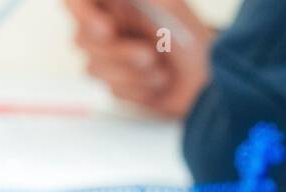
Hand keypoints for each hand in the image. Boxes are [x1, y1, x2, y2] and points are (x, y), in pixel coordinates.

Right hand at [64, 0, 212, 116]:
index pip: (75, 3)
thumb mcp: (166, 5)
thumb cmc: (191, 38)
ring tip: (160, 68)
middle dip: (118, 53)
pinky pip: (113, 89)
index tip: (105, 29)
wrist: (210, 80)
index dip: (82, 14)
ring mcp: (110, 57)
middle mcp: (106, 27)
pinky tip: (158, 81)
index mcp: (114, 3)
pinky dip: (140, 88)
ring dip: (133, 73)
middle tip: (149, 55)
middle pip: (82, 39)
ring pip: (94, 68)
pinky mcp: (118, 84)